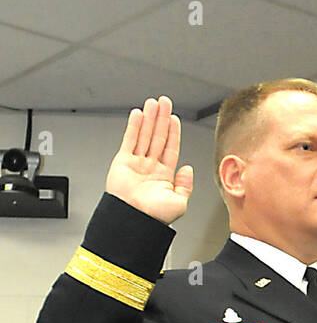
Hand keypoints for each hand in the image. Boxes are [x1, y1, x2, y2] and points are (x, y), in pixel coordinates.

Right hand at [105, 96, 192, 223]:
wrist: (134, 220)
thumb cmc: (154, 217)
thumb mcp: (179, 203)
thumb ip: (186, 185)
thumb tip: (188, 169)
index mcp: (164, 177)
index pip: (170, 148)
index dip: (173, 132)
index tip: (175, 118)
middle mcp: (150, 168)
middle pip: (157, 137)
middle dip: (161, 119)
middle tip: (165, 102)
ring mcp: (136, 164)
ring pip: (144, 135)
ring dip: (149, 119)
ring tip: (153, 103)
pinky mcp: (123, 162)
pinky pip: (129, 140)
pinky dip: (134, 126)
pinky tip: (139, 114)